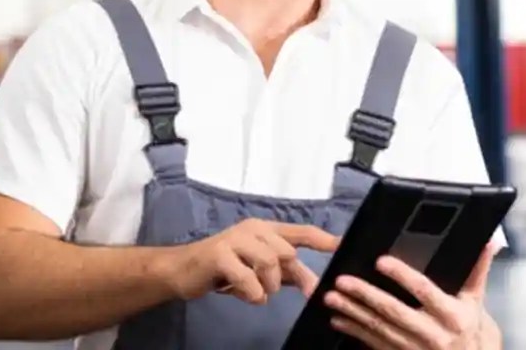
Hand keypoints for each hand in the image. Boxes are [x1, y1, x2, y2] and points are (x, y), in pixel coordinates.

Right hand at [166, 219, 339, 304]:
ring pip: (270, 262)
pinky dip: (252, 293)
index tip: (342, 245)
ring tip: (258, 293)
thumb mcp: (259, 270)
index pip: (300, 231)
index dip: (322, 238)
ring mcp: (235, 240)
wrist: (183, 269)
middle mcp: (252, 229)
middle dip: (287, 277)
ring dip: (268, 286)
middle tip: (275, 290)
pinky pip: (247, 278)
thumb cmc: (225, 268)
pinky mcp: (219, 255)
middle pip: (287, 252)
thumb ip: (287, 273)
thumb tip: (314, 283)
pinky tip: (248, 296)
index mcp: (265, 230)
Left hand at [324, 244, 500, 349]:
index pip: (424, 290)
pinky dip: (353, 330)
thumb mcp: (476, 301)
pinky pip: (372, 343)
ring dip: (352, 311)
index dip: (402, 275)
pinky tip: (337, 318)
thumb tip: (489, 242)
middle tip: (342, 280)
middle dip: (365, 295)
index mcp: (452, 315)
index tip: (381, 261)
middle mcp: (432, 334)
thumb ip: (477, 270)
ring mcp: (413, 348)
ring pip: (378, 327)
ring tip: (331, 296)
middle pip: (393, 311)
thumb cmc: (468, 329)